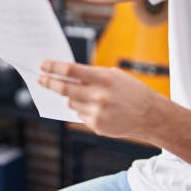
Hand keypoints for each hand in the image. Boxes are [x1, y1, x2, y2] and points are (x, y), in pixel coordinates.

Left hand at [38, 61, 164, 139]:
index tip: (43, 65)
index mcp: (103, 78)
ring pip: (71, 102)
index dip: (54, 67)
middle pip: (64, 88)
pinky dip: (83, 109)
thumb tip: (66, 74)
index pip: (71, 70)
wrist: (150, 114)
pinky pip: (80, 114)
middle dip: (49, 82)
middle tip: (40, 79)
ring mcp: (97, 112)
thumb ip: (91, 75)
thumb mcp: (113, 75)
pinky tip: (98, 108)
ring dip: (72, 97)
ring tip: (87, 95)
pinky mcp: (96, 125)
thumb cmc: (131, 91)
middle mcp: (98, 95)